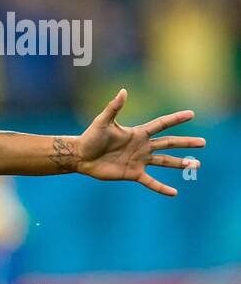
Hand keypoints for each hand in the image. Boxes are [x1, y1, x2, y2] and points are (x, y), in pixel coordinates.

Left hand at [75, 89, 204, 195]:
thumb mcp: (103, 122)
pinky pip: (150, 182)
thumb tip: (123, 91)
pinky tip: (174, 192)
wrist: (80, 156)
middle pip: (169, 143)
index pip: (161, 124)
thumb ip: (114, 107)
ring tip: (197, 165)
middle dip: (186, 143)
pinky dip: (161, 187)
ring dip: (180, 163)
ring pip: (165, 162)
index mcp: (138, 133)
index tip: (191, 114)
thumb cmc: (90, 137)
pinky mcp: (133, 174)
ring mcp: (139, 161)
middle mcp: (142, 147)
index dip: (176, 119)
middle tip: (203, 142)